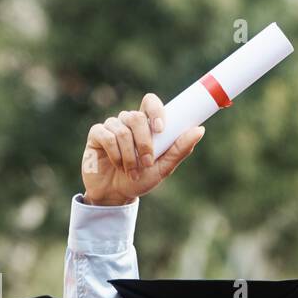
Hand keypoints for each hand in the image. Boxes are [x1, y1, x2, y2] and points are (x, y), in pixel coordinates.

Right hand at [82, 92, 203, 205]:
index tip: (161, 128)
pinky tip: (117, 165)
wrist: (116, 195)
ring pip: (122, 130)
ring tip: (131, 171)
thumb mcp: (164, 168)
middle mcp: (128, 122)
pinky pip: (107, 136)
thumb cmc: (141, 180)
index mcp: (146, 125)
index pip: (150, 102)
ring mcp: (111, 126)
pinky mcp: (96, 134)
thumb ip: (180, 149)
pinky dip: (115, 154)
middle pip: (136, 117)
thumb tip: (200, 130)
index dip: (155, 110)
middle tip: (147, 163)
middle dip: (144, 143)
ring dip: (129, 155)